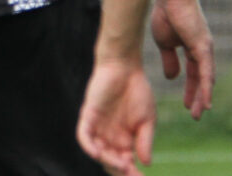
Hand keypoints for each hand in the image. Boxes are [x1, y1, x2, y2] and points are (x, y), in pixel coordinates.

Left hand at [76, 56, 156, 175]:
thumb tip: (146, 163)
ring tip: (122, 165)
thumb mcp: (147, 120)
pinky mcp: (88, 116)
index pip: (124, 164)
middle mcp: (109, 137)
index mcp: (124, 141)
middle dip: (120, 170)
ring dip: (108, 161)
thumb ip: (145, 141)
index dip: (131, 173)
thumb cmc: (138, 91)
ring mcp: (97, 127)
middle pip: (110, 162)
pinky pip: (84, 136)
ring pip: (98, 152)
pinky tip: (98, 153)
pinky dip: (89, 146)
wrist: (126, 66)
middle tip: (131, 173)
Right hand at [151, 0, 213, 118]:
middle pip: (203, 79)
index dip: (191, 90)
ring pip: (207, 78)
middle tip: (195, 115)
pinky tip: (206, 100)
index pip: (194, 74)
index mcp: (192, 48)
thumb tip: (172, 78)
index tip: (187, 105)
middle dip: (198, 97)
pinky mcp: (203, 46)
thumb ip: (169, 60)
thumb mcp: (164, 43)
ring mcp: (205, 48)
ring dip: (204, 97)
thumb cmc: (166, 13)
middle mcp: (202, 50)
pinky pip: (207, 72)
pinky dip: (206, 87)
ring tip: (200, 113)